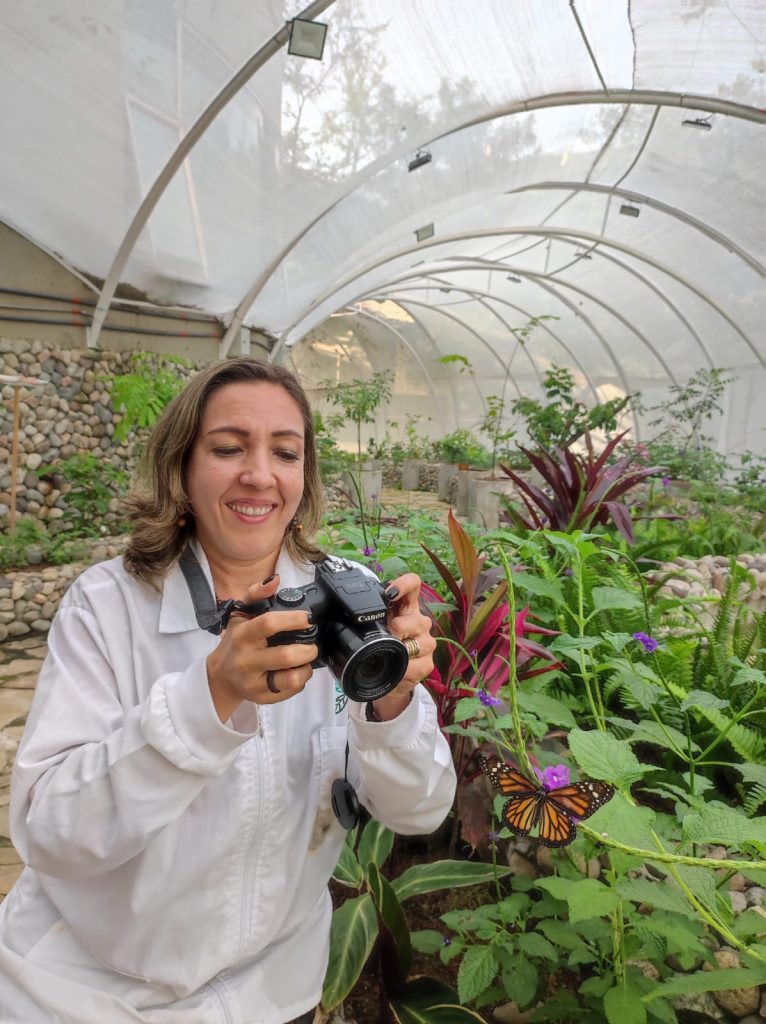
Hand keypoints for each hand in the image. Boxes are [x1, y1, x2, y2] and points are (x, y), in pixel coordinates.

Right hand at [206, 575, 317, 721]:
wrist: (220, 676)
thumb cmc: (236, 641)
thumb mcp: (240, 615)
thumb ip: (256, 595)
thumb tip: (275, 581)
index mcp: (243, 635)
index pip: (269, 624)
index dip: (293, 619)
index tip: (307, 618)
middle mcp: (246, 660)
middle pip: (285, 655)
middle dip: (308, 649)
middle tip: (311, 644)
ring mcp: (254, 682)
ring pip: (291, 678)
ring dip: (306, 668)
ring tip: (305, 660)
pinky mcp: (262, 698)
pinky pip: (290, 691)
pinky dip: (300, 680)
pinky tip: (295, 672)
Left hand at [371, 573, 435, 721]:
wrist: (389, 675)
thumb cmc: (380, 645)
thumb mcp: (371, 627)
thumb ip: (363, 616)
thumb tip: (332, 612)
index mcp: (405, 607)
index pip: (414, 585)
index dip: (405, 584)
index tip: (390, 593)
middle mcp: (418, 622)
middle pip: (417, 618)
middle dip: (400, 627)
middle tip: (389, 634)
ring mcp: (425, 642)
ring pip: (421, 641)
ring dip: (404, 648)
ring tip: (393, 653)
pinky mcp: (427, 663)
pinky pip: (420, 665)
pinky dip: (407, 668)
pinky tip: (400, 669)